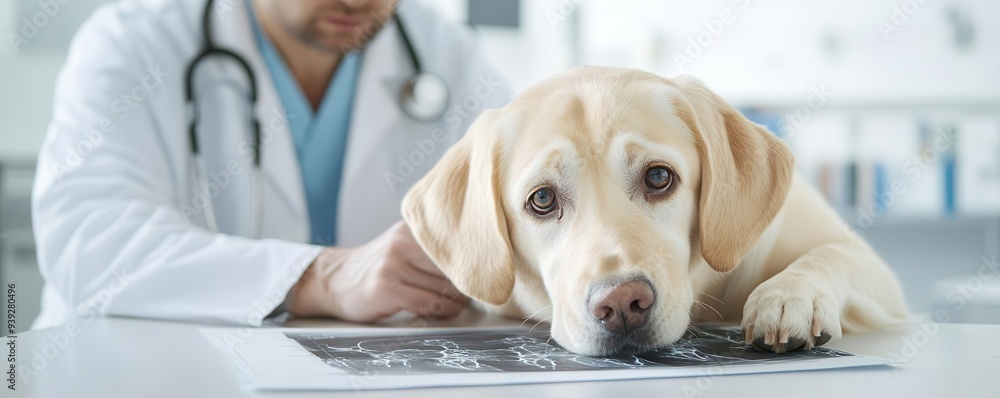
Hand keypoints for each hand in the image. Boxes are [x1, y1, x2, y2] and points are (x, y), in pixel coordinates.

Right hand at [290, 221, 468, 321]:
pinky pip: (428, 304)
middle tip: (468, 294)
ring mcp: (392, 266)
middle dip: (466, 286)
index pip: (458, 245)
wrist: (336, 280)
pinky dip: (441, 312)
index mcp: (411, 229)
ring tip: (452, 303)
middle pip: (454, 269)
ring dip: (455, 302)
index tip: (485, 274)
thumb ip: (434, 249)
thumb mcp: (403, 245)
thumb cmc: (379, 267)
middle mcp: (401, 243)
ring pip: (444, 289)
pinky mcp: (385, 289)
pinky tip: (438, 312)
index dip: (475, 264)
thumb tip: (480, 264)